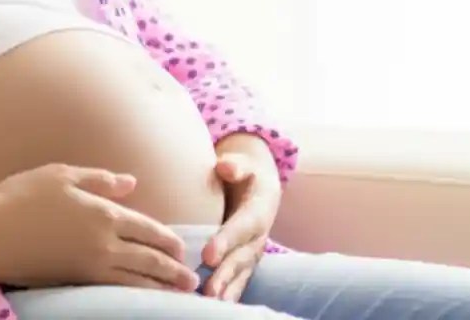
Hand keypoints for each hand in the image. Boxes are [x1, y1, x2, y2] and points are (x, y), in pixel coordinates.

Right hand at [0, 163, 199, 291]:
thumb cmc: (21, 196)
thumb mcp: (63, 175)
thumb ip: (101, 180)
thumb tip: (132, 184)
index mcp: (103, 214)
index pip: (147, 229)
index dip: (167, 240)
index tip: (184, 249)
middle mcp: (101, 244)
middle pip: (147, 259)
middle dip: (172, 270)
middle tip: (192, 279)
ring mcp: (87, 267)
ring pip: (133, 280)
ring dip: (159, 286)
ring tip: (178, 293)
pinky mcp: (72, 281)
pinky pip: (112, 289)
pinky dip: (132, 293)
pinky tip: (139, 294)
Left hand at [201, 135, 282, 300]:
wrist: (261, 189)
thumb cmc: (246, 174)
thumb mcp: (245, 164)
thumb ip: (235, 165)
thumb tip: (224, 167)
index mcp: (258, 211)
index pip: (242, 227)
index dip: (226, 240)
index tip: (208, 254)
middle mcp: (258, 237)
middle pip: (241, 258)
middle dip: (225, 274)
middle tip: (209, 289)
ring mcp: (252, 254)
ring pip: (241, 275)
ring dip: (227, 290)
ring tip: (211, 304)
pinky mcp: (244, 265)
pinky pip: (238, 283)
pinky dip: (228, 296)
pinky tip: (212, 308)